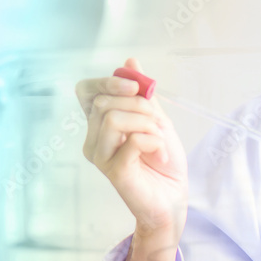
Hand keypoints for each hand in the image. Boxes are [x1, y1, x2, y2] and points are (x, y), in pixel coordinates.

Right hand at [75, 58, 188, 239]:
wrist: (174, 197)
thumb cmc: (163, 162)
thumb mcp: (156, 120)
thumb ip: (141, 94)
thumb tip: (130, 63)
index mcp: (100, 124)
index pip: (86, 92)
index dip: (107, 82)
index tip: (134, 87)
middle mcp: (94, 140)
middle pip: (105, 103)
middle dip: (140, 106)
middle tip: (158, 124)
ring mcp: (101, 157)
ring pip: (113, 119)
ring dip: (146, 124)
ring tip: (158, 140)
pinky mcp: (113, 171)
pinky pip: (131, 141)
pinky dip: (153, 141)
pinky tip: (159, 154)